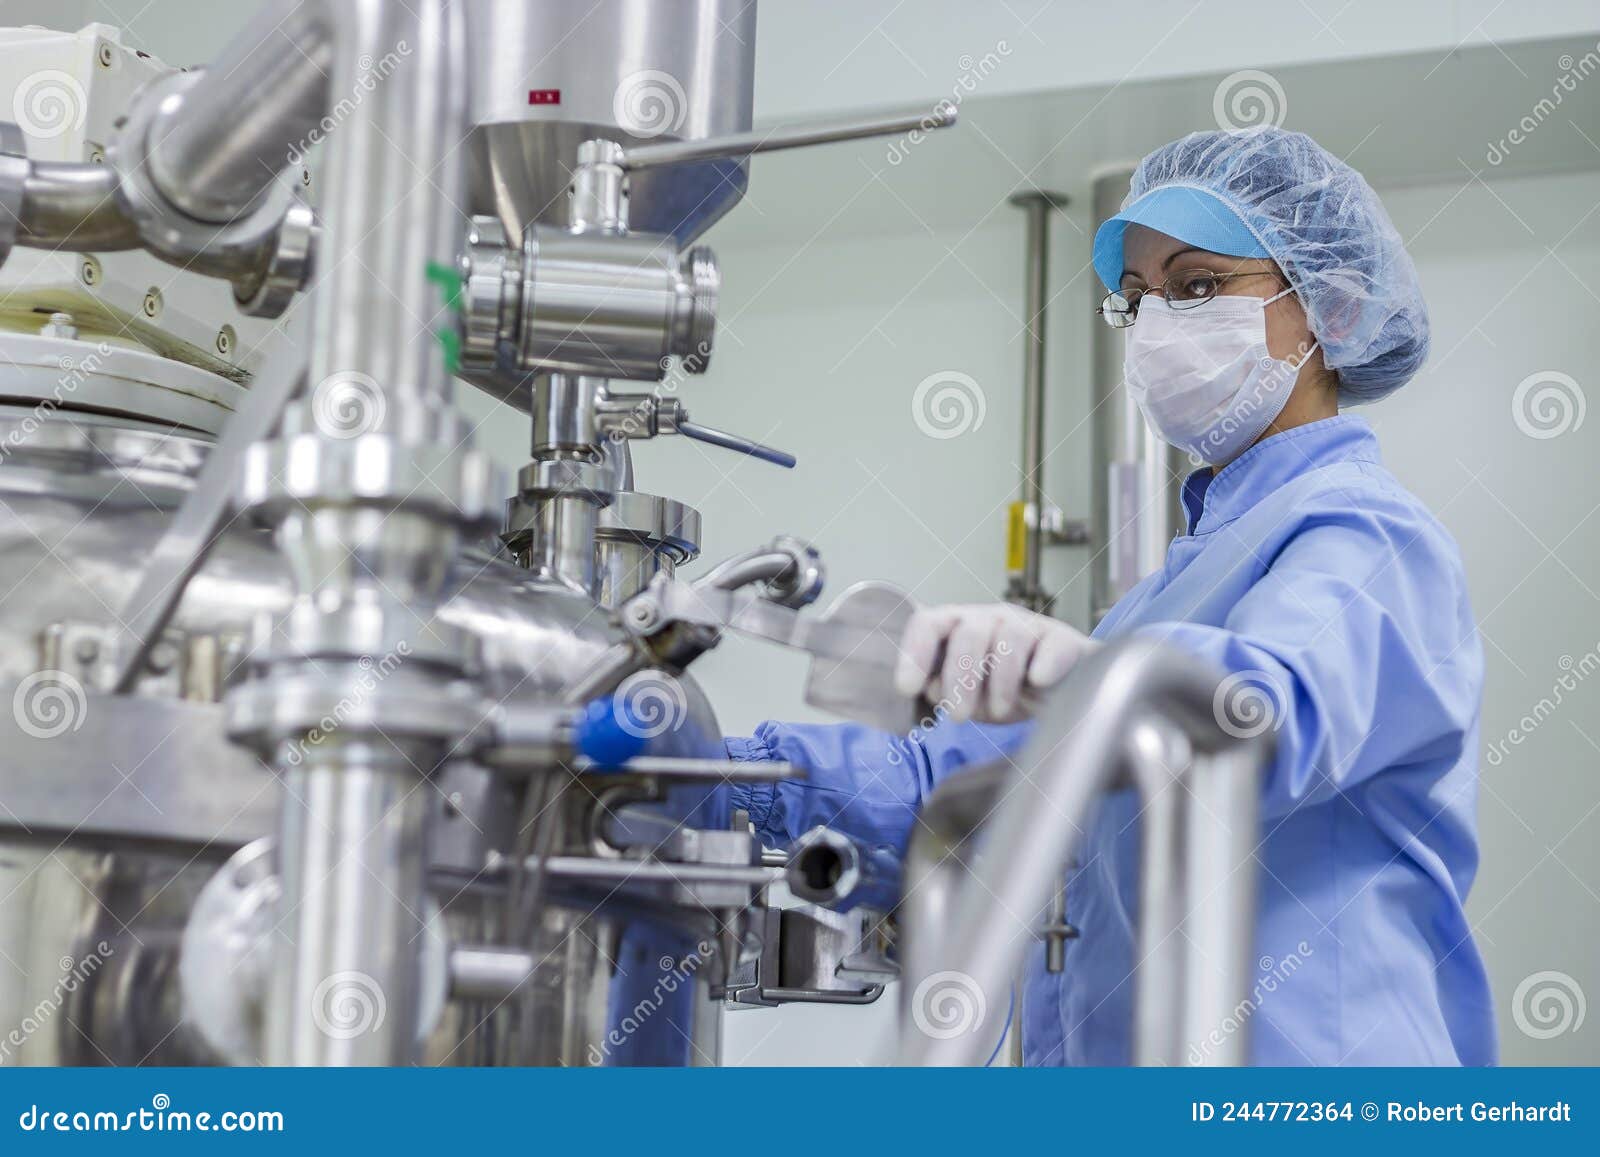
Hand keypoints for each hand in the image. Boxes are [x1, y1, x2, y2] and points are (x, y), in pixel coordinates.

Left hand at [893, 603, 1096, 723]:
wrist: (1060, 696)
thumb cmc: (1004, 692)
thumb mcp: (967, 697)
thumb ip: (944, 690)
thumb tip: (931, 687)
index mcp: (957, 628)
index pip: (928, 624)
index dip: (914, 654)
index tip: (907, 688)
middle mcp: (989, 619)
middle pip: (968, 634)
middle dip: (959, 678)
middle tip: (959, 716)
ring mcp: (1027, 624)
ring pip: (1010, 639)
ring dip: (1001, 680)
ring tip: (999, 711)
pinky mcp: (1062, 639)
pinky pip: (1052, 645)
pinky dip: (1044, 664)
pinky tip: (1038, 681)